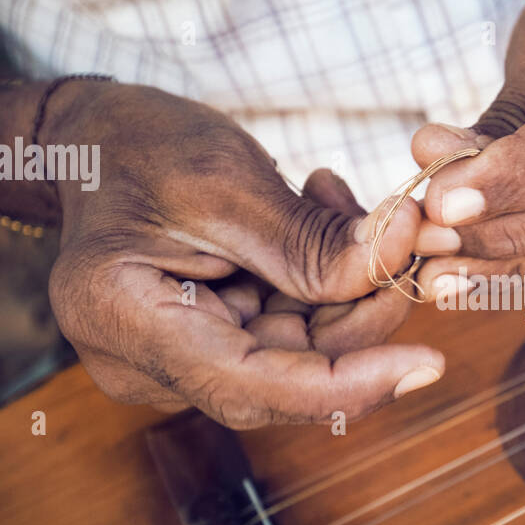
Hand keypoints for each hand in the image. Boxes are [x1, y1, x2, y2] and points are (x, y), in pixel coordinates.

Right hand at [44, 83, 443, 428]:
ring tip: (368, 209)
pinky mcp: (211, 342)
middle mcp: (145, 361)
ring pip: (299, 352)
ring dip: (352, 289)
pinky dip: (327, 282)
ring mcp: (179, 358)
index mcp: (121, 320)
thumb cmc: (137, 144)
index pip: (251, 385)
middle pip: (285, 373)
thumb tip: (397, 262)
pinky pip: (291, 330)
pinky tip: (336, 218)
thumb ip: (306, 241)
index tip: (429, 362)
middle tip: (416, 240)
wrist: (95, 138)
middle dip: (364, 316)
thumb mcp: (222, 178)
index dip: (348, 385)